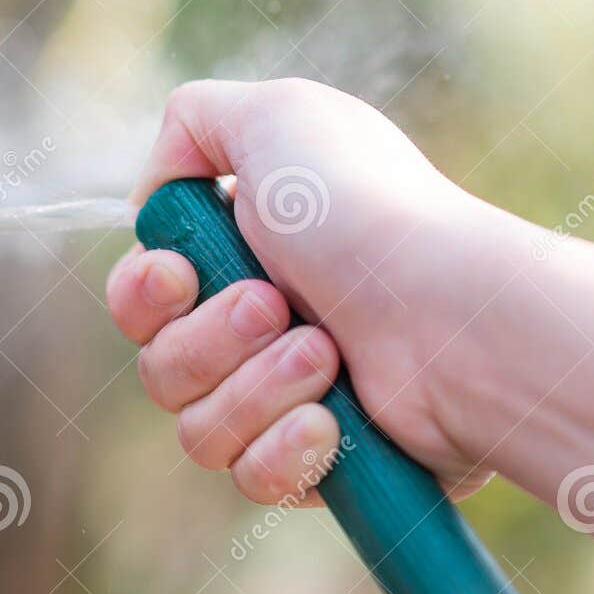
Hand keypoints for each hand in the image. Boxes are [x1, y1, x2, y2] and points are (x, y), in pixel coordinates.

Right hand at [108, 78, 518, 504]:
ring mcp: (286, 400)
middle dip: (209, 338)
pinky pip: (250, 476)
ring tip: (327, 352)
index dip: (143, 293)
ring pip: (197, 430)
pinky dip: (283, 448)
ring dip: (253, 387)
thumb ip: (191, 123)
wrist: (453, 313)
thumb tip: (154, 195)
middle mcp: (257, 328)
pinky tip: (331, 421)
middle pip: (159, 366)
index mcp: (241, 254)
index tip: (179, 275)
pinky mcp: (318, 463)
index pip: (140, 298)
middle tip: (276, 304)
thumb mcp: (277, 117)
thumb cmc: (367, 211)